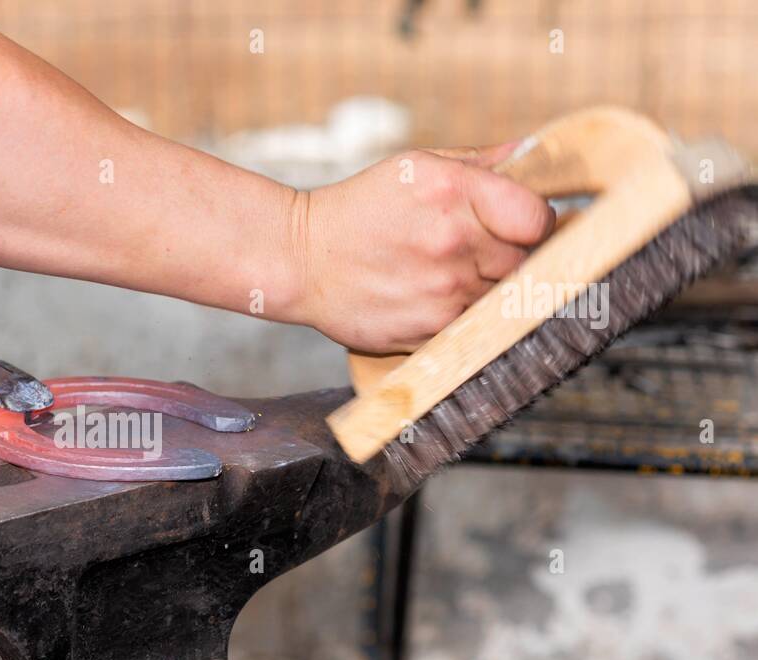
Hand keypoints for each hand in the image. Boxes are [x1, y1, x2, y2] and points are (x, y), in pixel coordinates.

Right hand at [287, 143, 555, 353]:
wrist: (299, 259)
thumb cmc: (359, 209)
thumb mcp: (415, 167)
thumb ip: (478, 164)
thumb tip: (532, 153)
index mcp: (456, 191)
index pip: (539, 219)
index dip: (538, 226)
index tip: (525, 230)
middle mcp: (454, 241)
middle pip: (527, 263)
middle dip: (515, 260)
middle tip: (487, 257)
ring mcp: (443, 290)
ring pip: (503, 299)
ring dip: (490, 292)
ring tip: (454, 279)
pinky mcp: (428, 329)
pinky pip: (473, 327)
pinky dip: (465, 319)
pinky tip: (438, 302)